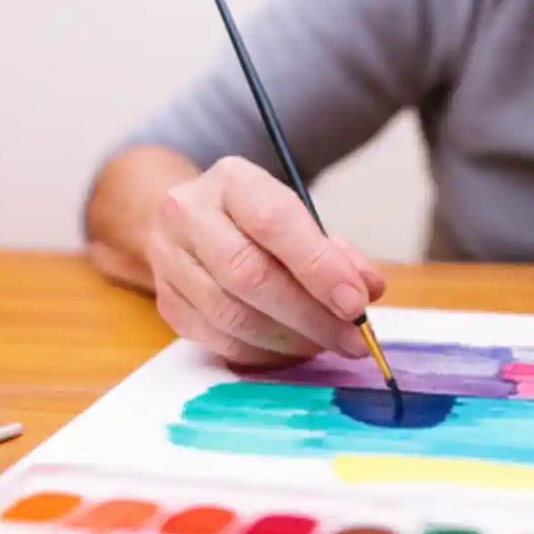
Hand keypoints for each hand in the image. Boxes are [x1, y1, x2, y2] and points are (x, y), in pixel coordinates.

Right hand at [148, 156, 384, 364]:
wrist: (184, 222)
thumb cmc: (253, 220)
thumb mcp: (296, 216)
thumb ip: (335, 252)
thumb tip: (367, 289)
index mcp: (231, 181)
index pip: (273, 222)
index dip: (318, 267)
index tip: (355, 302)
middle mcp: (189, 215)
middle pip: (249, 275)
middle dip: (310, 315)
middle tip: (352, 338)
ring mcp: (170, 261)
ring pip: (232, 315)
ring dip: (289, 340)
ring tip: (326, 344)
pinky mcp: (167, 302)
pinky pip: (218, 339)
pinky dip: (263, 352)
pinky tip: (292, 348)